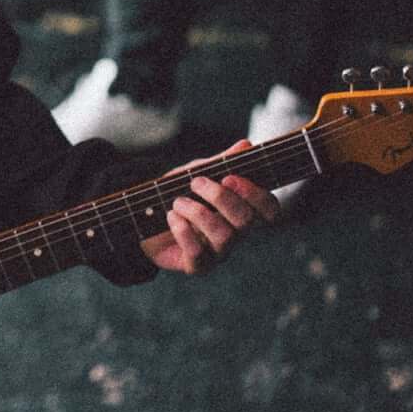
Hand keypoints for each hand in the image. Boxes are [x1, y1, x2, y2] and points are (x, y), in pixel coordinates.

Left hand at [141, 140, 279, 274]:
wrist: (143, 219)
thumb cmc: (176, 195)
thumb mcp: (195, 173)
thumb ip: (220, 163)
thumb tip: (245, 145)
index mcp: (241, 210)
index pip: (269, 209)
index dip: (256, 195)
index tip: (230, 177)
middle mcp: (235, 234)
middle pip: (246, 220)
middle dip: (220, 197)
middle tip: (196, 183)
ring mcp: (218, 252)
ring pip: (224, 236)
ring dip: (198, 213)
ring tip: (178, 202)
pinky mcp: (197, 266)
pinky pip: (198, 253)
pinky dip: (182, 230)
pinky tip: (171, 217)